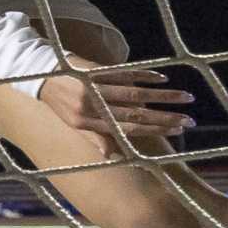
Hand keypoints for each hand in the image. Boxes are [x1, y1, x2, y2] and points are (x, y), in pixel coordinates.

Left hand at [36, 59, 193, 155]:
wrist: (38, 73)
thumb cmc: (60, 102)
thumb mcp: (72, 123)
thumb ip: (95, 137)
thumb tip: (112, 157)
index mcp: (87, 124)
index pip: (127, 131)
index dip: (153, 132)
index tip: (177, 132)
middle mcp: (93, 107)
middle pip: (136, 115)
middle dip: (165, 118)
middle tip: (189, 121)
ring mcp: (95, 87)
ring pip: (134, 94)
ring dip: (163, 96)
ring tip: (186, 97)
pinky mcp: (95, 70)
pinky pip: (124, 73)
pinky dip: (145, 76)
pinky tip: (163, 79)